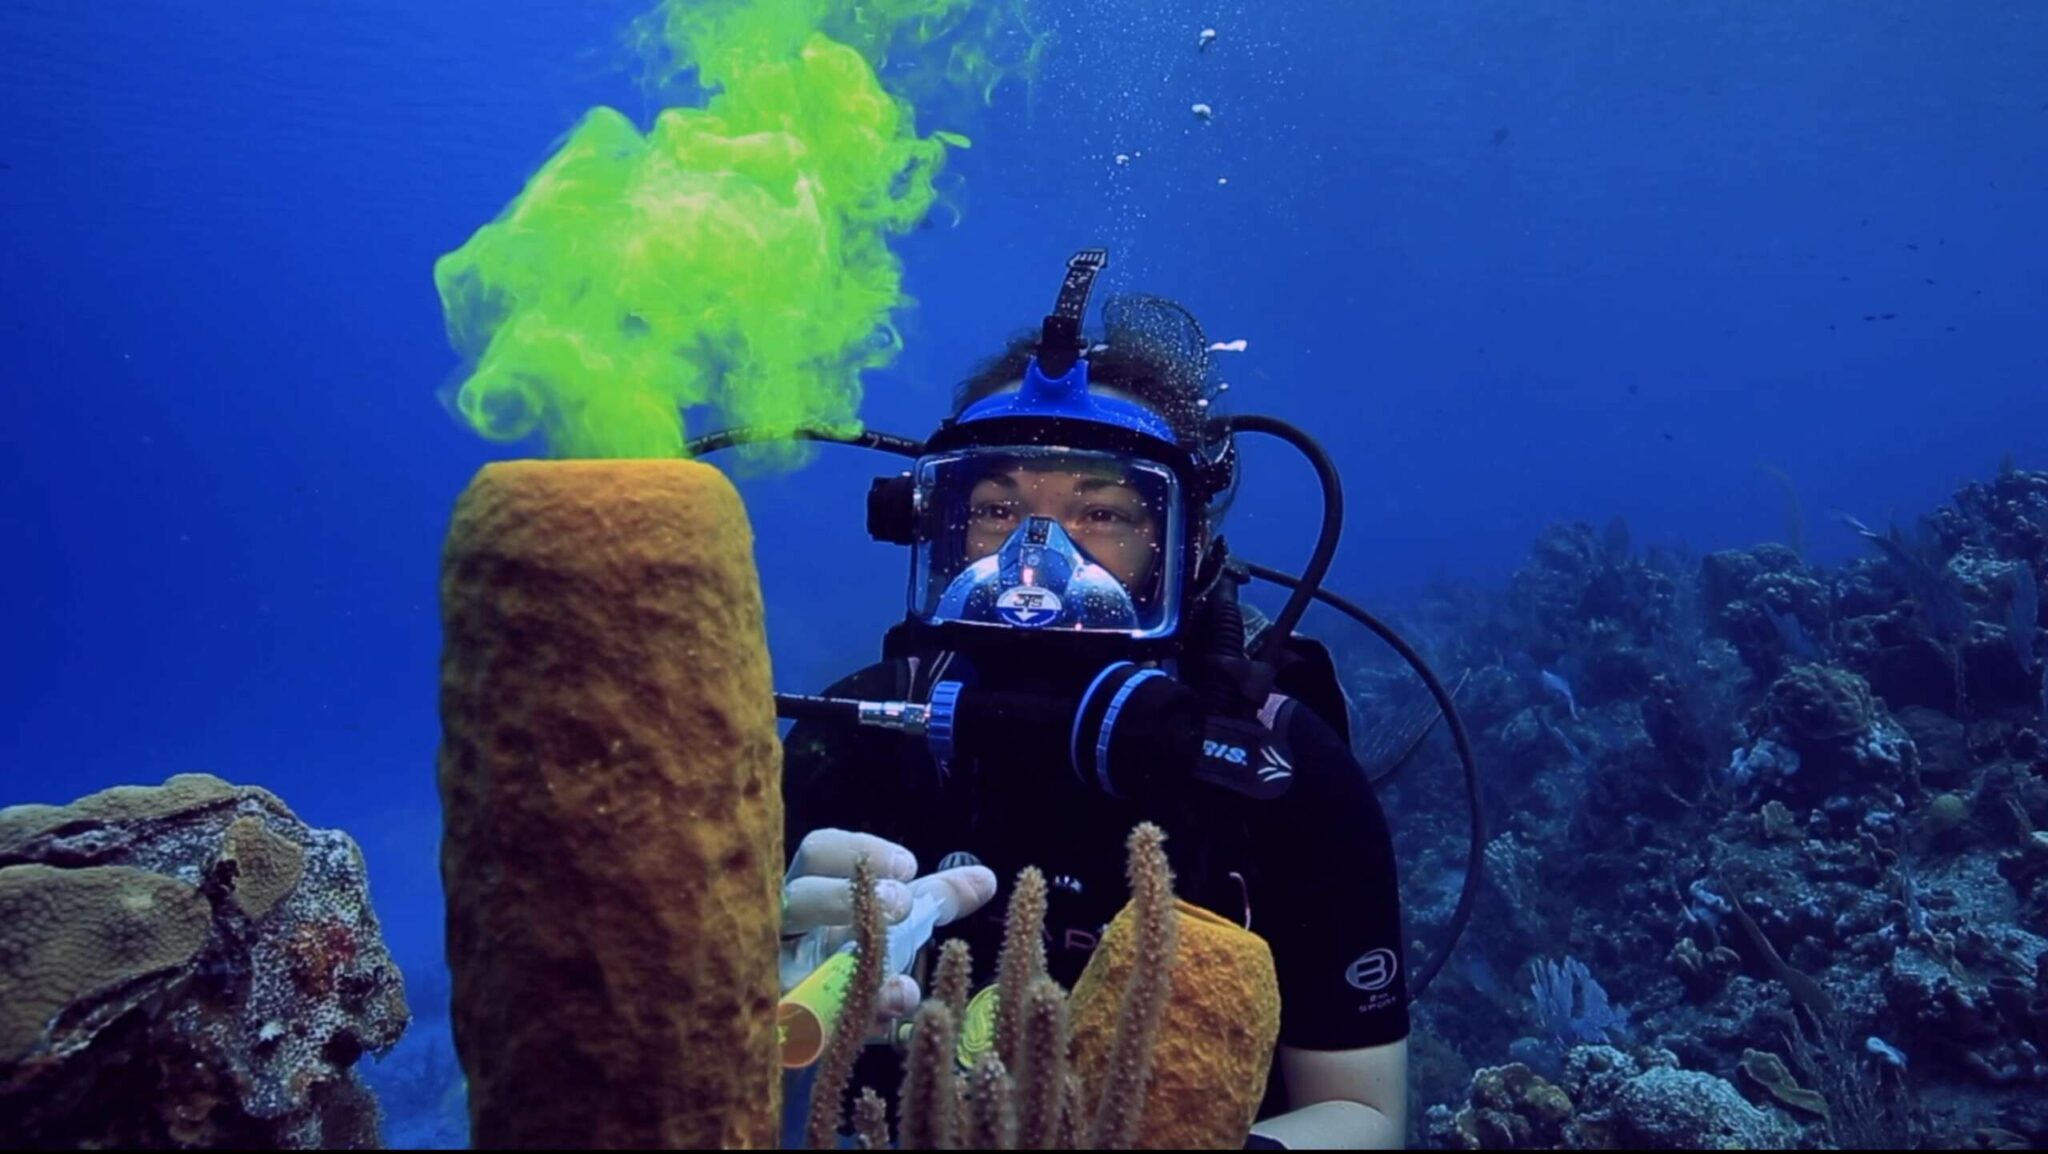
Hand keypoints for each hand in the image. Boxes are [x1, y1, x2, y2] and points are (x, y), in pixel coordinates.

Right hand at [781, 829, 996, 1023]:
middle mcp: (779, 928)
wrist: (810, 1024)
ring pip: (790, 969)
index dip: (858, 853)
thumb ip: (936, 899)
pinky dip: (850, 1025)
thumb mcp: (892, 923)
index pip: (818, 853)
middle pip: (797, 899)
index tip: (910, 867)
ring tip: (904, 988)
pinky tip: (887, 1025)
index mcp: (808, 888)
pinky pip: (805, 1027)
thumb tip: (987, 878)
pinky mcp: (775, 1024)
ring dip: (850, 975)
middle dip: (845, 898)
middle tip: (901, 905)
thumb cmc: (851, 953)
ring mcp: (769, 975)